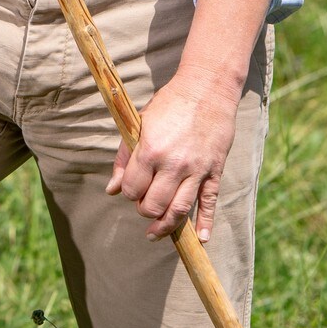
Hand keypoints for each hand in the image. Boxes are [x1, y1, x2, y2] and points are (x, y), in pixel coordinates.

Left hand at [105, 73, 242, 241]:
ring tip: (155, 232)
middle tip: (144, 205)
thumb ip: (124, 158)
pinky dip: (205, 224)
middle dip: (144, 210)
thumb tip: (111, 190)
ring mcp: (196, 169)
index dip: (128, 192)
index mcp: (150, 149)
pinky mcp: (214, 171)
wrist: (206, 89)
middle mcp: (173, 163)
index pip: (131, 189)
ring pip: (178, 211)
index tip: (131, 188)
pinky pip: (209, 203)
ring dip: (165, 225)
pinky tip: (201, 238)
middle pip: (153, 205)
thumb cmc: (168, 105)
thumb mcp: (139, 125)